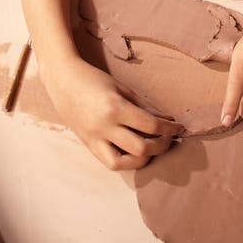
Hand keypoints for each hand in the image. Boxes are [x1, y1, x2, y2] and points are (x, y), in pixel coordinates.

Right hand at [41, 56, 183, 169]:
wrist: (62, 80)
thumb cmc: (94, 79)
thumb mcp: (122, 88)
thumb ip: (144, 106)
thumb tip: (166, 120)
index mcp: (115, 108)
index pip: (150, 126)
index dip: (169, 129)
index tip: (179, 127)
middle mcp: (104, 127)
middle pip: (141, 149)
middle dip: (162, 146)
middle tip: (170, 138)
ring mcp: (94, 139)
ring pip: (125, 164)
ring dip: (144, 159)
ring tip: (153, 148)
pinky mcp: (88, 145)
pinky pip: (110, 162)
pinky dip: (126, 161)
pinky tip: (134, 152)